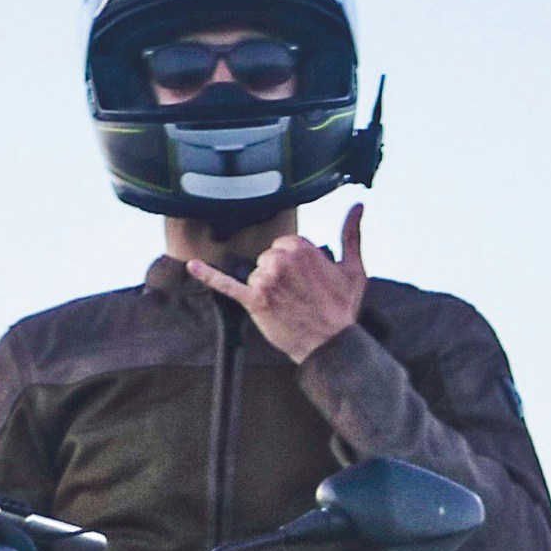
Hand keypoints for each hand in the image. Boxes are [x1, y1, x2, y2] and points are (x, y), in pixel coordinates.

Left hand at [186, 203, 366, 361]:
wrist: (331, 344)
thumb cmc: (343, 308)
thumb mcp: (353, 267)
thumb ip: (352, 233)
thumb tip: (358, 205)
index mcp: (301, 247)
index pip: (284, 246)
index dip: (294, 265)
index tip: (307, 282)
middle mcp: (280, 259)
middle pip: (267, 258)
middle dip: (279, 276)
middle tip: (299, 296)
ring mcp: (265, 280)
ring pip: (255, 274)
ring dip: (267, 289)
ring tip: (287, 305)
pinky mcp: (254, 300)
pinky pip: (226, 284)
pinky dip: (208, 276)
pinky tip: (192, 266)